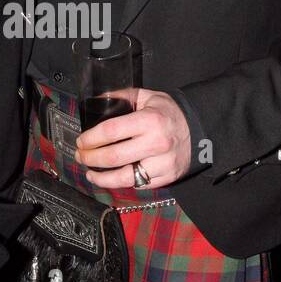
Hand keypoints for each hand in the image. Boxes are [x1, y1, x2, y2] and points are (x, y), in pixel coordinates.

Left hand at [75, 89, 192, 190]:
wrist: (199, 129)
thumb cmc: (169, 112)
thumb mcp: (148, 97)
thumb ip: (122, 97)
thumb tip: (96, 101)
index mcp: (149, 120)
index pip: (111, 131)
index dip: (90, 138)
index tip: (81, 141)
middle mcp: (156, 143)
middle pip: (113, 157)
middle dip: (90, 158)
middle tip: (80, 156)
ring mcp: (162, 164)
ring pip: (123, 177)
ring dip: (100, 177)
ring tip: (90, 172)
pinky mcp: (166, 178)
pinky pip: (137, 184)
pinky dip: (120, 182)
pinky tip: (110, 177)